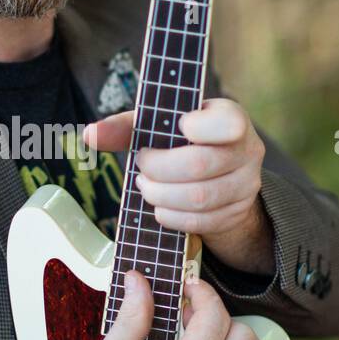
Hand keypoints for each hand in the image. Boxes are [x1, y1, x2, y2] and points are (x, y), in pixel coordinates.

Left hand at [84, 98, 273, 274]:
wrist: (218, 177)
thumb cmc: (183, 143)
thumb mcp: (159, 126)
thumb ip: (126, 127)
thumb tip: (90, 134)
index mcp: (231, 118)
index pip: (228, 122)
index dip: (201, 127)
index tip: (179, 126)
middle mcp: (247, 150)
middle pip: (201, 164)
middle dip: (160, 168)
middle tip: (141, 165)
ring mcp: (246, 185)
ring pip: (199, 197)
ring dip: (161, 195)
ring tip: (145, 186)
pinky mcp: (236, 213)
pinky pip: (200, 221)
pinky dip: (170, 216)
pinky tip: (159, 207)